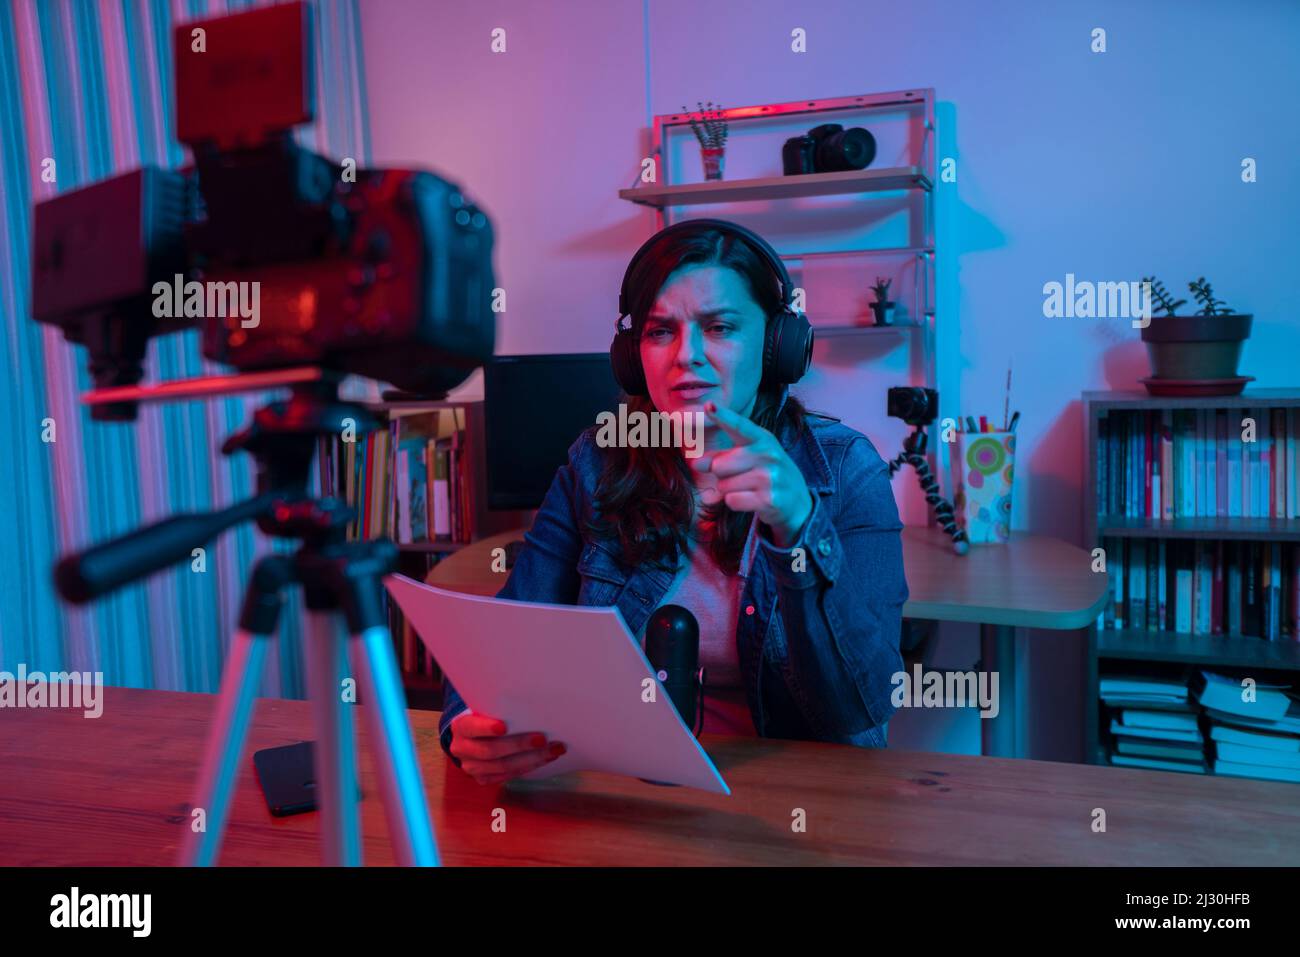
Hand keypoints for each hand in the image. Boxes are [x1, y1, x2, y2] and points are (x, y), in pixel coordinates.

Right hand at [448, 711, 565, 784]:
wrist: (472, 737)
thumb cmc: (485, 717)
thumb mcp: (485, 709)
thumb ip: (498, 710)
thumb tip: (531, 706)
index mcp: (461, 727)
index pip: (471, 728)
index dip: (486, 728)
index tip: (503, 726)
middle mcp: (462, 749)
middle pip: (490, 750)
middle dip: (519, 745)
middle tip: (542, 739)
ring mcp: (472, 767)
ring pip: (503, 766)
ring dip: (531, 759)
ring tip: (553, 750)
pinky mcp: (484, 779)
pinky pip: (509, 775)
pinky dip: (529, 767)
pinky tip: (545, 759)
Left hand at [690, 400, 812, 546]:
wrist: (798, 502)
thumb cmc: (767, 475)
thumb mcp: (749, 459)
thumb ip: (721, 457)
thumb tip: (696, 463)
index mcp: (761, 438)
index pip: (739, 426)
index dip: (722, 416)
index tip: (709, 405)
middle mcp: (768, 454)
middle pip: (719, 465)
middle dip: (722, 476)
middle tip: (741, 478)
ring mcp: (770, 477)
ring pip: (724, 486)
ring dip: (729, 491)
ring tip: (749, 489)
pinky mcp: (769, 499)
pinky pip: (732, 501)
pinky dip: (736, 503)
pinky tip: (753, 500)